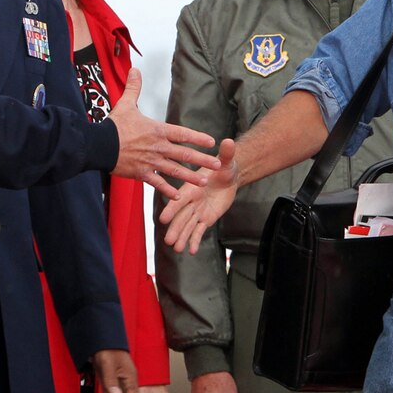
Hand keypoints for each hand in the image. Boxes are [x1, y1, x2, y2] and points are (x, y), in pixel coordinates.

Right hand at [108, 68, 219, 197]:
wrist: (98, 145)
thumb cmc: (113, 126)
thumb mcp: (125, 104)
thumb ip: (133, 88)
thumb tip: (135, 70)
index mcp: (157, 131)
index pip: (182, 133)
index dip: (198, 138)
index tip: (211, 142)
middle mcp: (158, 147)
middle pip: (184, 154)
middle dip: (202, 160)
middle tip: (217, 165)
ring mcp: (151, 162)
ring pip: (175, 170)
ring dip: (190, 177)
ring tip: (203, 182)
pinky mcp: (141, 174)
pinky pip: (157, 183)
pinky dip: (167, 190)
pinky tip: (178, 196)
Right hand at [160, 139, 237, 253]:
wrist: (229, 177)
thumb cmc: (223, 167)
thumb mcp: (226, 162)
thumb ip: (226, 154)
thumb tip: (229, 141)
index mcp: (192, 188)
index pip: (180, 200)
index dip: (172, 209)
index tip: (163, 219)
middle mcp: (192, 201)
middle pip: (182, 216)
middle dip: (175, 228)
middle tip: (167, 241)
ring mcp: (198, 211)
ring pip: (188, 226)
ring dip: (182, 237)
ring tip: (175, 249)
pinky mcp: (206, 218)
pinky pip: (199, 231)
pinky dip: (195, 241)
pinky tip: (191, 251)